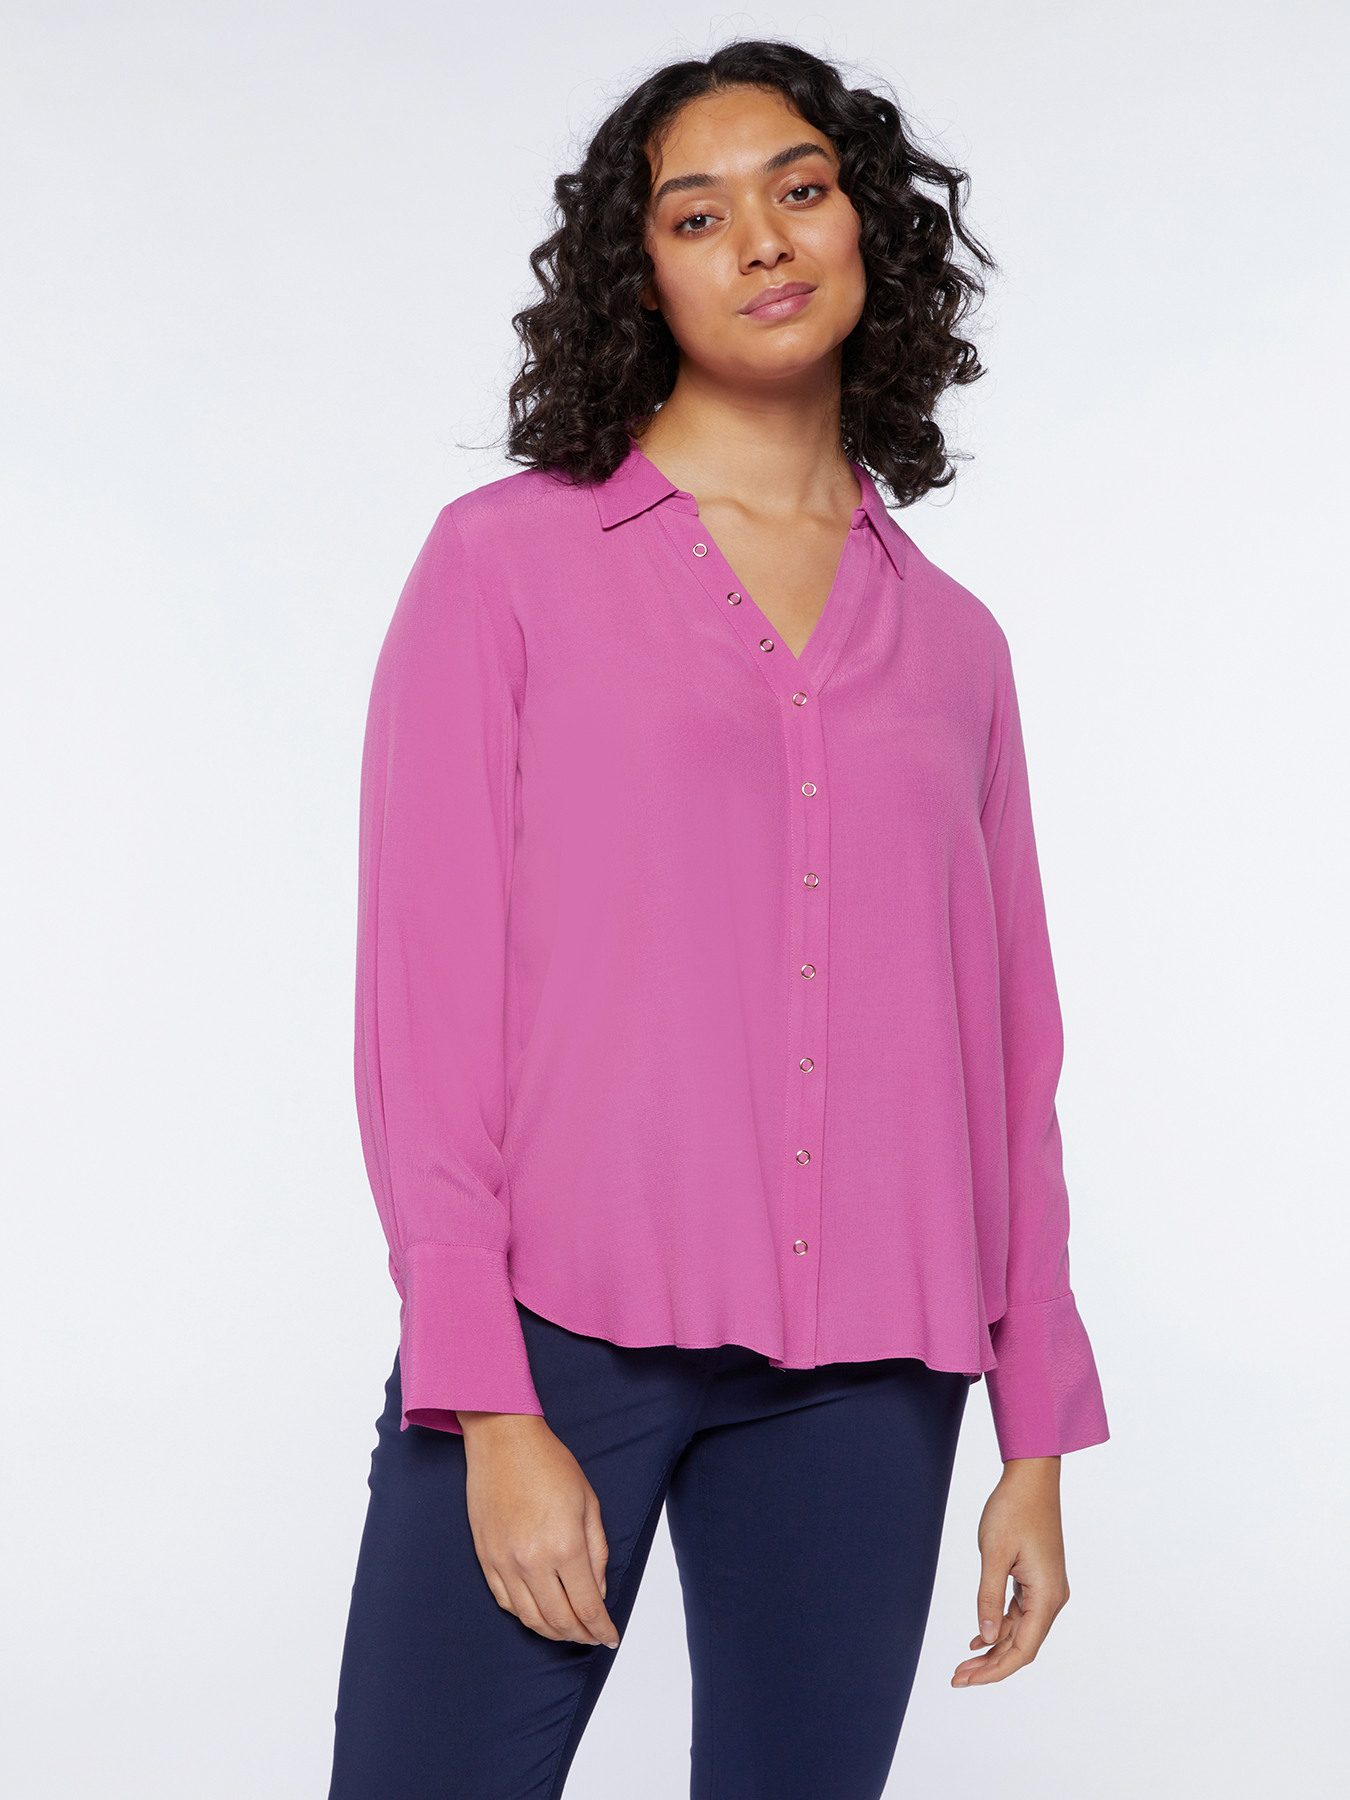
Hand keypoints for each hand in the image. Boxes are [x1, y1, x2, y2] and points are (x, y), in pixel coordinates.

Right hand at [457, 1411, 621, 1649]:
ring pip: (530, 1618)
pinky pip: (505, 1602)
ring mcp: (504, 1562)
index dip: (601, 1627)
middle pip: (559, 1620)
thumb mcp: (588, 1503)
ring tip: (569, 1630)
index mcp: (565, 1545)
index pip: (587, 1605)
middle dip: (580, 1635)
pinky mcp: (486, 1557)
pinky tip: (539, 1614)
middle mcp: (532, 1561)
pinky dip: (525, 1615)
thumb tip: (597, 1592)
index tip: (610, 1637)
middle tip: (592, 1636)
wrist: (503, 1440)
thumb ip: (597, 1552)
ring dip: (553, 1631)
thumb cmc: (550, 1463)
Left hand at [952, 1455, 1068, 1685]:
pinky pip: (1020, 1613)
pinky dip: (1000, 1626)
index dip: (995, 1670)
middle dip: (991, 1665)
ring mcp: (1047, 1589)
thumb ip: (988, 1598)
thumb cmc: (1014, 1509)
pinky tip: (980, 1637)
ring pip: (1021, 1631)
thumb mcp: (994, 1553)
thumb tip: (986, 1636)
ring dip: (994, 1647)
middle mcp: (1053, 1598)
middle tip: (958, 1677)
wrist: (1032, 1478)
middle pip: (1023, 1646)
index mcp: (1047, 1596)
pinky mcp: (1039, 1579)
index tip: (967, 1679)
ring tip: (964, 1662)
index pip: (1023, 1650)